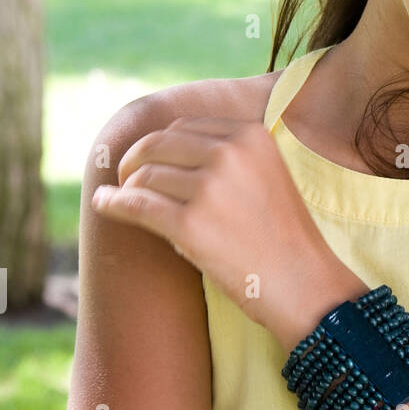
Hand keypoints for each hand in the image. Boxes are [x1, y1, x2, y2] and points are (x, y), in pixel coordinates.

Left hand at [89, 116, 342, 342]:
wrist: (303, 282)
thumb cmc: (282, 235)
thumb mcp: (265, 175)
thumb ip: (228, 155)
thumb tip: (162, 148)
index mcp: (252, 136)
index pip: (184, 127)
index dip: (159, 144)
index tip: (148, 161)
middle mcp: (231, 153)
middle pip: (158, 144)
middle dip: (135, 161)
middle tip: (127, 180)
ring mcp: (210, 188)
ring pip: (144, 176)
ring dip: (127, 188)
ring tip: (123, 199)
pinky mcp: (190, 225)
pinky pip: (136, 204)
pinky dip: (114, 204)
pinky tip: (105, 206)